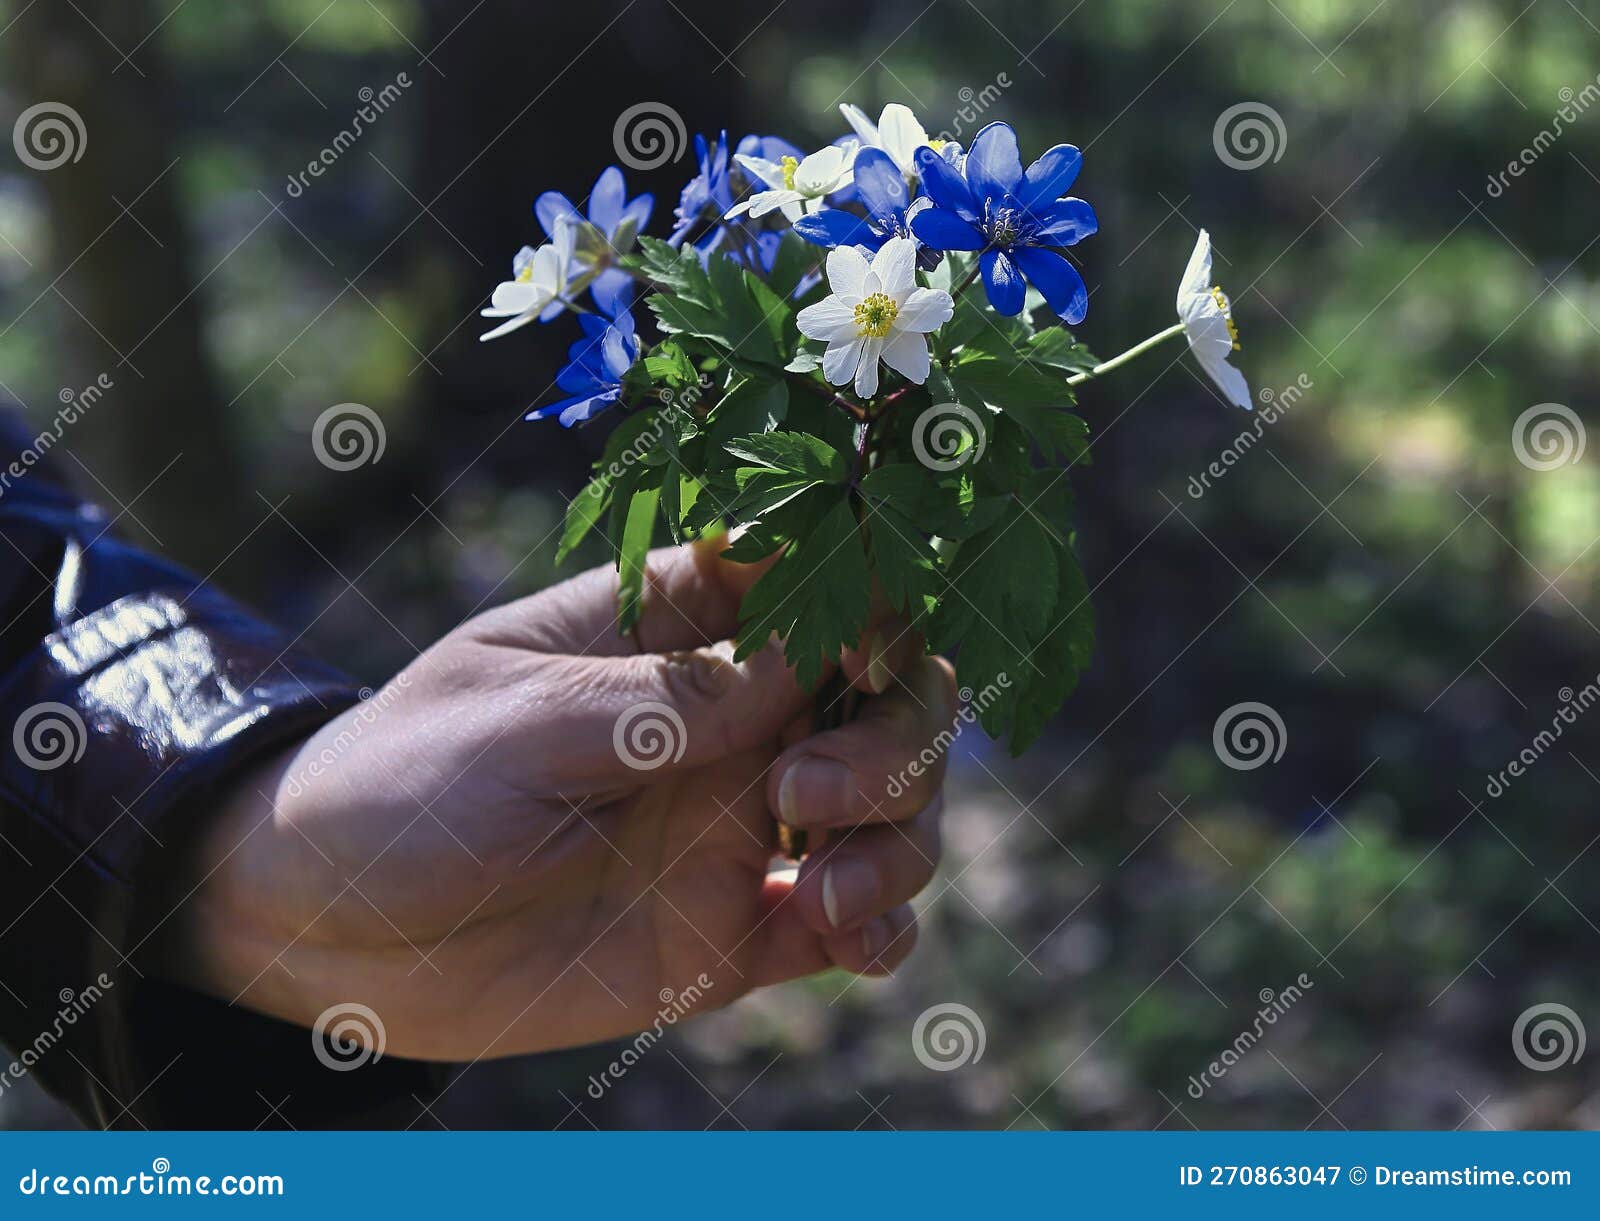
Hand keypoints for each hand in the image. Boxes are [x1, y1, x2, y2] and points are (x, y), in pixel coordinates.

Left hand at [160, 537, 955, 1060]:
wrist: (326, 935)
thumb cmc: (398, 786)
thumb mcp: (514, 723)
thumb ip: (660, 702)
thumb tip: (806, 658)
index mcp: (672, 630)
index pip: (815, 579)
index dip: (870, 600)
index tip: (865, 655)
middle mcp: (726, 719)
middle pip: (887, 693)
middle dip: (893, 736)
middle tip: (803, 792)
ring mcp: (736, 822)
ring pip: (891, 806)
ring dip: (898, 840)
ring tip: (821, 898)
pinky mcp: (733, 926)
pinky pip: (850, 918)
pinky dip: (883, 925)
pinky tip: (849, 940)